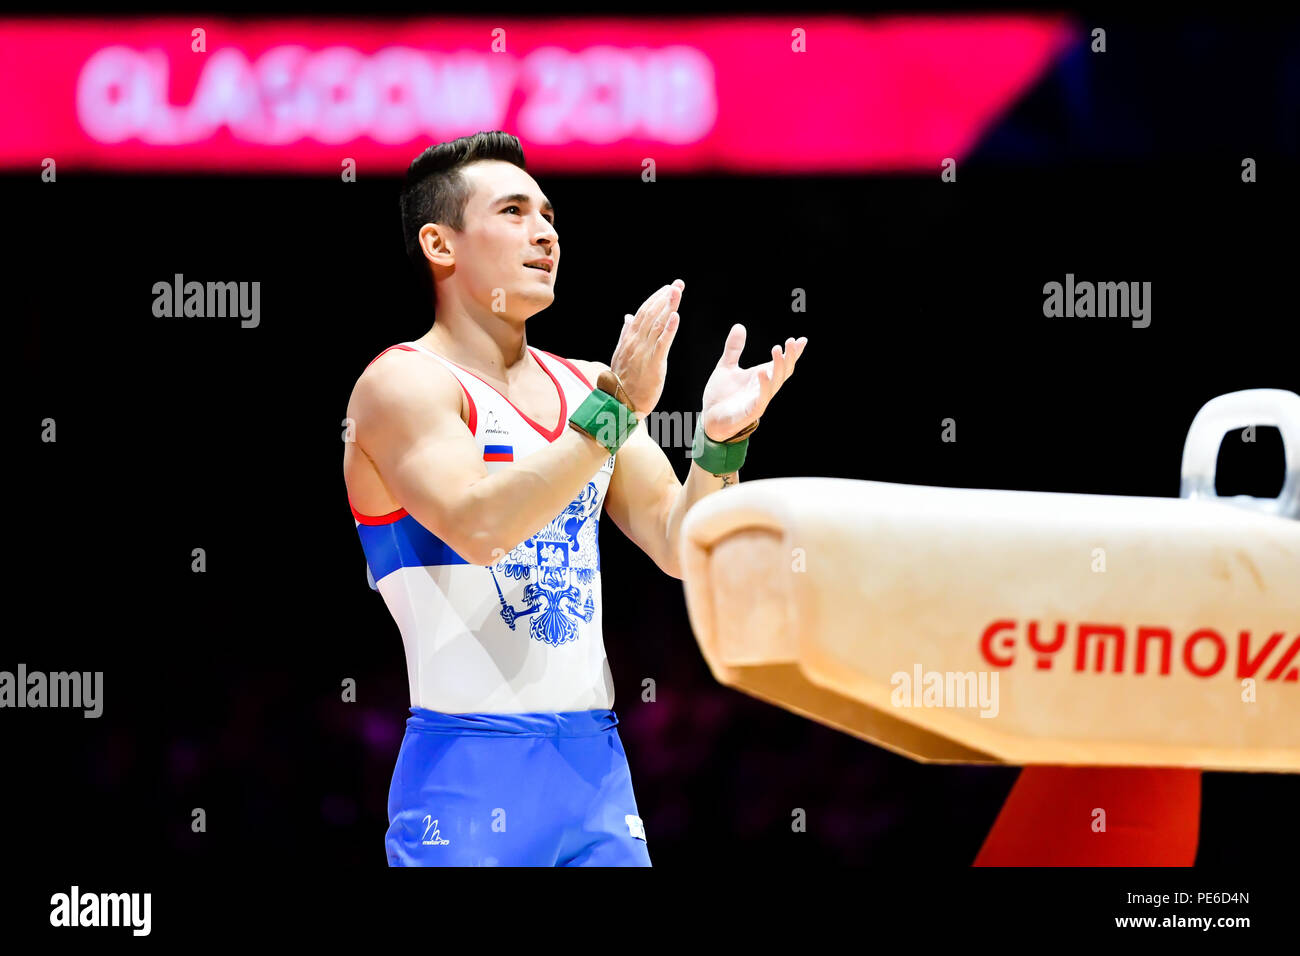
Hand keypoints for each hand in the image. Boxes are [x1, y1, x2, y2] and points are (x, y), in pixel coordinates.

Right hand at [608, 279, 683, 414]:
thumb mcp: (621, 354)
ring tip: (677, 291)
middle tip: (678, 284)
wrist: (620, 404)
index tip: (667, 287)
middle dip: (664, 297)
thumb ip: (625, 334)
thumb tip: (628, 317)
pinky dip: (669, 329)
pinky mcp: (654, 364)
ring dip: (668, 306)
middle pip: (651, 314)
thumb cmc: (623, 382)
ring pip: (657, 325)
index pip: (643, 313)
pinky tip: (676, 316)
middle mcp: (636, 342)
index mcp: (629, 339)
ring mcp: (644, 353)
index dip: (655, 299)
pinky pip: (662, 344)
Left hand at [700, 325, 806, 440]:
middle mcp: (764, 388)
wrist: (709, 417)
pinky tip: (762, 372)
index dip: (793, 353)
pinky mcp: (751, 411)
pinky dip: (764, 385)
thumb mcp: (726, 366)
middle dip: (789, 357)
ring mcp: (759, 400)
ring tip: (776, 350)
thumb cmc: (721, 395)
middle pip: (784, 372)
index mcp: (762, 377)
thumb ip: (734, 348)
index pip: (782, 364)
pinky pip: (762, 399)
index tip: (801, 340)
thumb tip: (739, 326)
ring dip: (778, 367)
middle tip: (790, 342)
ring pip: (776, 384)